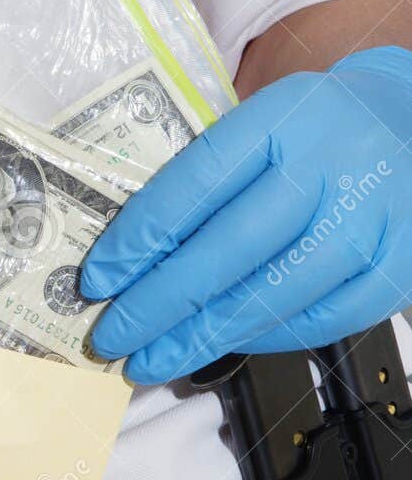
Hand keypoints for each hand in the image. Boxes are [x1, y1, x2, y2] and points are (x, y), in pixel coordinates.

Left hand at [82, 46, 411, 382]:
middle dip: (157, 306)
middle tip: (112, 338)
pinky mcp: (396, 266)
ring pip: (269, 297)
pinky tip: (221, 345)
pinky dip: (261, 340)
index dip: (139, 240)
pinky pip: (318, 322)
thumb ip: (208, 175)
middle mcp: (330, 168)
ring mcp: (368, 222)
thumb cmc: (319, 129)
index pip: (195, 183)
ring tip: (151, 361)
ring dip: (198, 339)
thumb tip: (131, 257)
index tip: (98, 280)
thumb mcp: (264, 122)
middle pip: (226, 251)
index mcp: (284, 118)